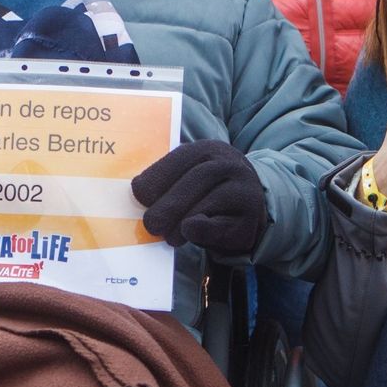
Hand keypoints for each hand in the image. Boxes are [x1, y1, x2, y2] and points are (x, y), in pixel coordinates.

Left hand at [132, 140, 267, 254]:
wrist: (247, 210)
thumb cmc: (207, 195)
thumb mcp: (189, 179)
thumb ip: (167, 183)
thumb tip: (137, 196)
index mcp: (208, 149)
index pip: (181, 158)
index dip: (158, 176)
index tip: (139, 196)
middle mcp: (229, 164)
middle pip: (197, 178)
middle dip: (169, 203)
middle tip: (151, 224)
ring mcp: (244, 189)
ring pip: (211, 200)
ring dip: (182, 220)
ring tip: (168, 236)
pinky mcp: (250, 217)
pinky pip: (223, 223)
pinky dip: (203, 229)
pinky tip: (189, 232)